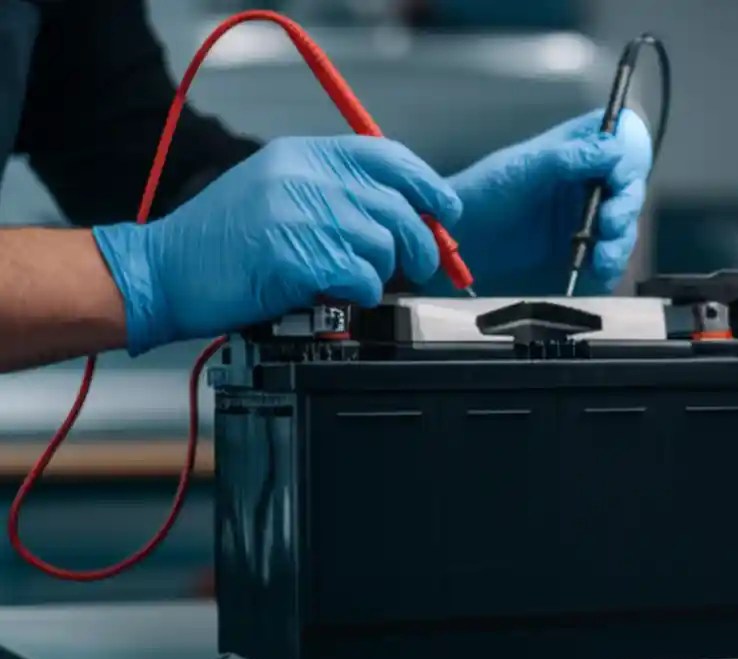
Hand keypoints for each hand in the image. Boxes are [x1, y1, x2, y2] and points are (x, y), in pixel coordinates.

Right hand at [92, 136, 460, 354]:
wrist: (161, 273)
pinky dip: (360, 294)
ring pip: (384, 246)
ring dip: (381, 273)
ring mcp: (299, 215)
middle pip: (397, 207)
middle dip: (421, 244)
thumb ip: (336, 194)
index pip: (388, 156)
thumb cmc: (221, 245)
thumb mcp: (278, 193)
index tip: (447, 211)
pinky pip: (362, 278)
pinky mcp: (297, 258)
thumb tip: (408, 215)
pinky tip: (339, 296)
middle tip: (420, 267)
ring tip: (355, 283)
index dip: (428, 185)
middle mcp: (304, 176)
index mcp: (302, 155)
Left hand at [446, 109, 651, 295]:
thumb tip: (614, 147)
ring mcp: (582, 219)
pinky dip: (607, 268)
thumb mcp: (527, 167)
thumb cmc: (486, 192)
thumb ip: (570, 157)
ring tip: (603, 259)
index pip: (619, 148)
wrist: (459, 240)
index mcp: (574, 153)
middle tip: (610, 225)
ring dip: (619, 244)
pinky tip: (597, 274)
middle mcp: (584, 184)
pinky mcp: (576, 252)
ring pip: (621, 228)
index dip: (629, 162)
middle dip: (625, 209)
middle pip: (627, 192)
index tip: (621, 179)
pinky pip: (605, 259)